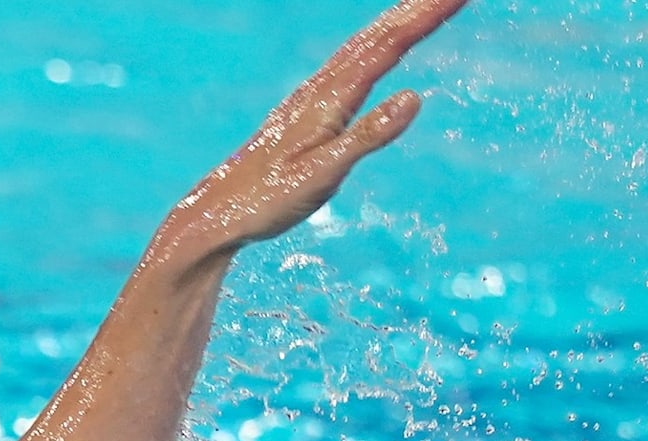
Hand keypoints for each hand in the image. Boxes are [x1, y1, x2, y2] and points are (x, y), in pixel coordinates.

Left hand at [155, 0, 467, 266]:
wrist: (218, 214)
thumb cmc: (266, 201)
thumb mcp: (322, 176)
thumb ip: (367, 136)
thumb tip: (415, 97)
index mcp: (328, 99)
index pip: (387, 47)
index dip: (424, 17)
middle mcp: (321, 88)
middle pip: (379, 36)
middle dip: (418, 9)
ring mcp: (314, 97)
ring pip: (364, 45)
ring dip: (399, 20)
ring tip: (429, 4)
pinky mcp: (309, 109)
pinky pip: (352, 63)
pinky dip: (377, 43)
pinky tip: (381, 44)